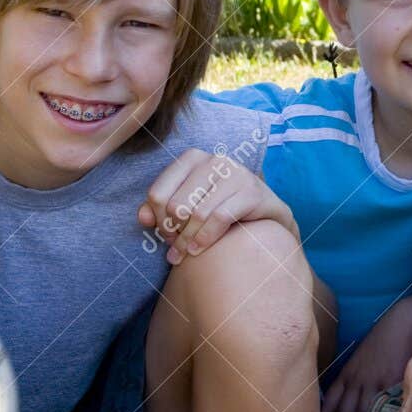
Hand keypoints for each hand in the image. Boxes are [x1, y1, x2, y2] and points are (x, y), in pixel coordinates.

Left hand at [138, 148, 297, 262]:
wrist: (267, 216)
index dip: (158, 222)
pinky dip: (205, 239)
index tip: (166, 237)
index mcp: (192, 158)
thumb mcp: (189, 205)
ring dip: (188, 241)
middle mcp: (213, 160)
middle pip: (175, 206)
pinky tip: (200, 250)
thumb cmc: (221, 208)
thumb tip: (143, 217)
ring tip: (186, 253)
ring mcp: (235, 173)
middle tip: (177, 247)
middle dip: (173, 233)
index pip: (158, 194)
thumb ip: (161, 209)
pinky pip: (218, 219)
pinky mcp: (251, 191)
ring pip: (196, 214)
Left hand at [321, 297, 411, 411]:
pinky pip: (377, 411)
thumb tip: (353, 403)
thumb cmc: (388, 339)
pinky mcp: (389, 383)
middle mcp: (354, 381)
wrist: (406, 321)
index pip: (327, 407)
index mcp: (346, 375)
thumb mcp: (365, 359)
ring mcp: (370, 383)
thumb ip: (357, 379)